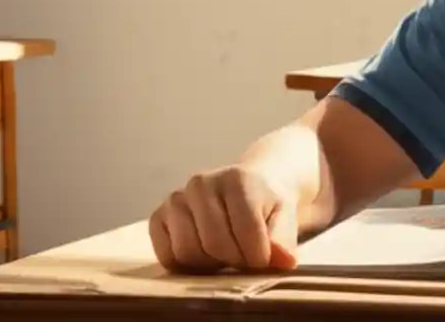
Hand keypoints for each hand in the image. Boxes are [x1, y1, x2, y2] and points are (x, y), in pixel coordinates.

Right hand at [149, 165, 299, 272]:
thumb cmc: (266, 205)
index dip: (259, 257)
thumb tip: (282, 261)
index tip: (266, 258)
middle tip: (245, 254)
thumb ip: (284, 238)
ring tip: (226, 251)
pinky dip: (185, 264)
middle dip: (235, 260)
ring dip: (210, 263)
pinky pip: (166, 256)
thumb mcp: (285, 217)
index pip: (247, 233)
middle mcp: (201, 184)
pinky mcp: (158, 217)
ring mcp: (176, 199)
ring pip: (188, 253)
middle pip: (215, 246)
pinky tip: (204, 252)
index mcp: (236, 179)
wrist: (247, 187)